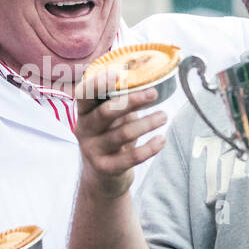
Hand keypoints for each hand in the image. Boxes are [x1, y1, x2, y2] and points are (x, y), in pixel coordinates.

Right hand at [73, 77, 166, 200]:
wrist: (102, 176)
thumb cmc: (110, 137)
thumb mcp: (111, 118)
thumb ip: (120, 101)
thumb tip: (146, 80)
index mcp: (84, 113)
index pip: (84, 95)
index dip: (98, 83)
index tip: (117, 73)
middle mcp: (84, 130)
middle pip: (106, 112)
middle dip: (131, 101)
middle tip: (153, 93)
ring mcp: (93, 150)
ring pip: (123, 134)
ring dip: (147, 123)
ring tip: (164, 116)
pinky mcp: (106, 168)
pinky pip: (131, 157)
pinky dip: (150, 147)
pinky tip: (162, 139)